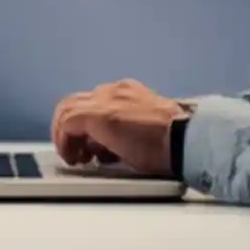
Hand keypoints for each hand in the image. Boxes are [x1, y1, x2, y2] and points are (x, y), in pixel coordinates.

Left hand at [50, 78, 191, 176]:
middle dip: (71, 129)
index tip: (92, 148)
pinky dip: (64, 141)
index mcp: (128, 93)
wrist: (184, 139)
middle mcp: (114, 91)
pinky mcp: (97, 115)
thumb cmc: (174, 142)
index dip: (87, 127)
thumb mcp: (145, 133)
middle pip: (77, 102)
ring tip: (73, 157)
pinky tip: (73, 158)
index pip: (96, 103)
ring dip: (65, 135)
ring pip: (67, 109)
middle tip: (76, 152)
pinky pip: (66, 123)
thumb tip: (104, 150)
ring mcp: (105, 100)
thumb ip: (122, 134)